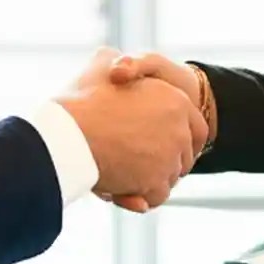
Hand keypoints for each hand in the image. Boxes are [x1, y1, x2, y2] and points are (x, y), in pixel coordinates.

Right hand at [59, 51, 206, 209]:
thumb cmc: (80, 100)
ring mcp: (170, 156)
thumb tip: (116, 65)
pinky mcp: (156, 182)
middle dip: (165, 163)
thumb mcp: (102, 68)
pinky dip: (143, 198)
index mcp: (175, 100)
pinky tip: (126, 191)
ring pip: (169, 178)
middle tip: (139, 165)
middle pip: (184, 156)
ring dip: (150, 182)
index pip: (195, 127)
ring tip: (125, 177)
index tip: (164, 146)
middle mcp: (179, 128)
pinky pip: (157, 197)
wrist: (68, 133)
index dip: (181, 138)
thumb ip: (117, 64)